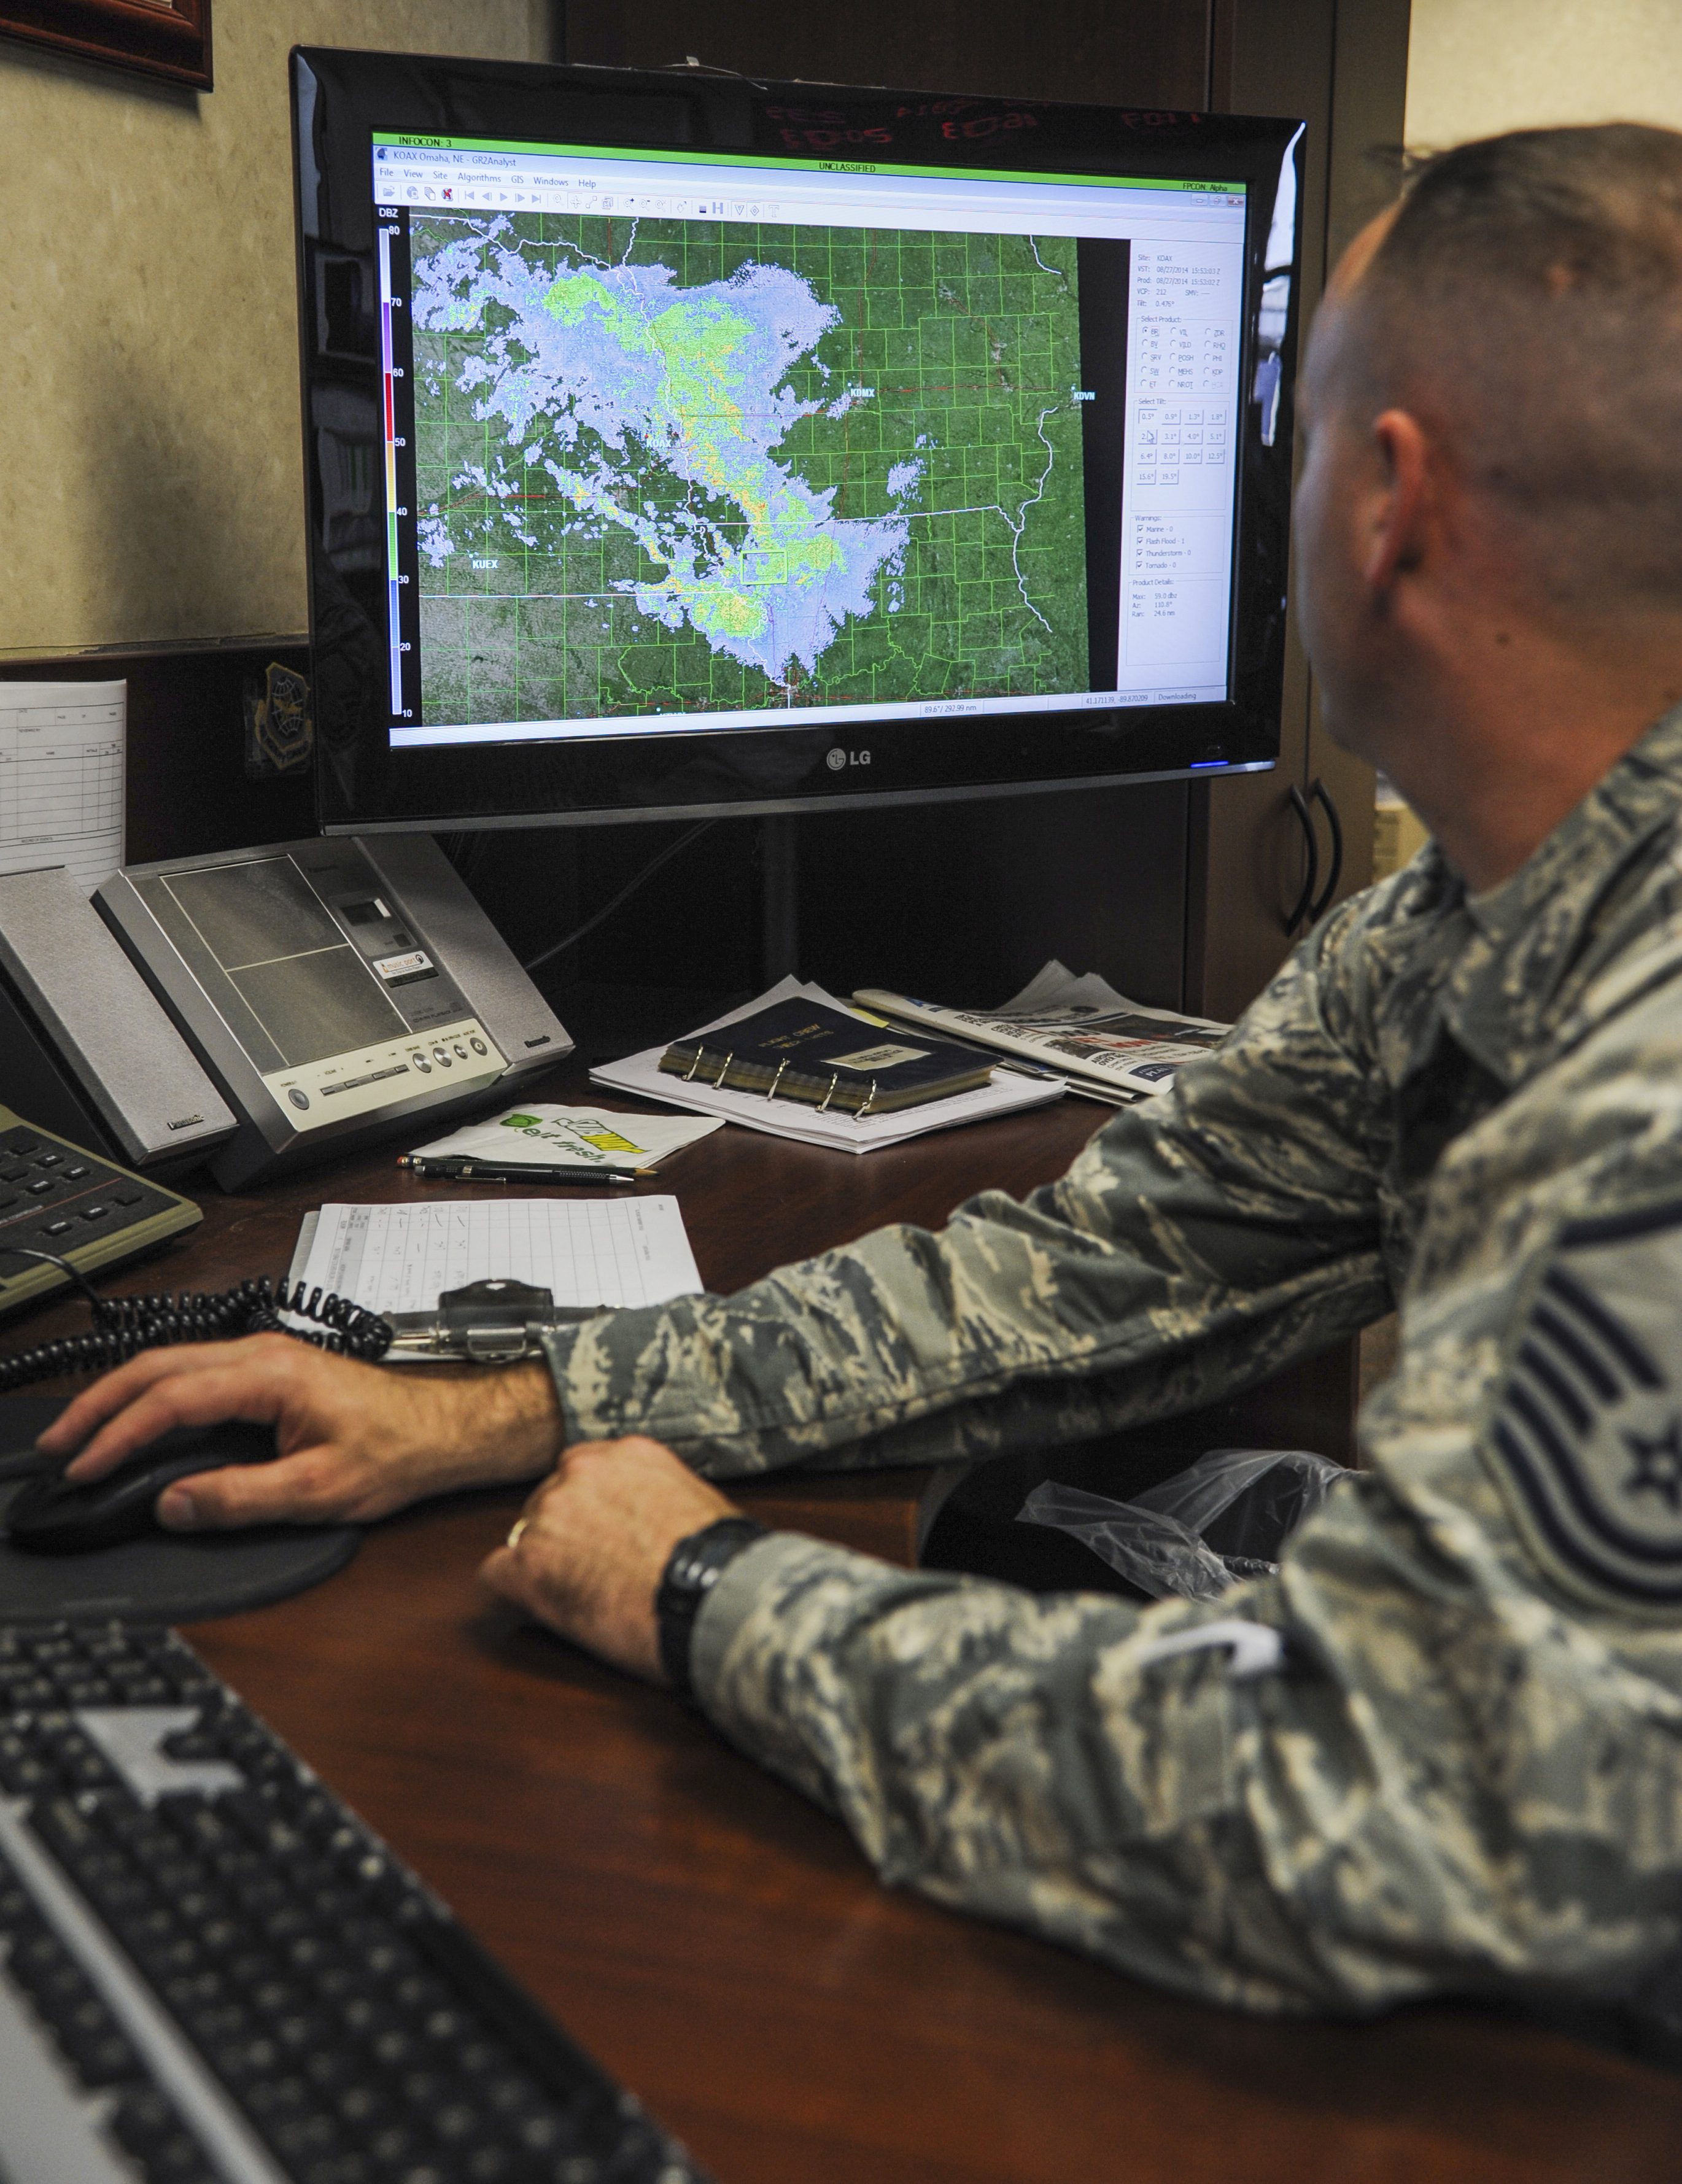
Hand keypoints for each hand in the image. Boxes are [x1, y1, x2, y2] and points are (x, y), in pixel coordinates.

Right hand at [38, 1337, 563, 1529]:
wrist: (445, 1429)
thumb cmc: (399, 1451)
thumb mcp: (319, 1490)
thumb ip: (241, 1497)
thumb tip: (176, 1503)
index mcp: (270, 1375)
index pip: (171, 1399)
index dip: (119, 1435)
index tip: (84, 1467)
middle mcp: (262, 1353)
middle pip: (156, 1366)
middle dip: (99, 1404)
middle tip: (59, 1447)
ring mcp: (264, 1356)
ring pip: (171, 1364)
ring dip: (121, 1397)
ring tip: (82, 1435)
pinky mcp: (269, 1370)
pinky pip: (194, 1372)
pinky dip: (152, 1394)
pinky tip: (136, 1419)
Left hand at [480, 1436, 738, 1681]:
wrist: (712, 1596)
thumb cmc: (719, 1560)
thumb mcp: (696, 1499)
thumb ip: (656, 1493)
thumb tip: (651, 1517)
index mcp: (624, 1454)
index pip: (585, 1472)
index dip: (592, 1508)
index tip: (604, 1532)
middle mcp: (580, 1473)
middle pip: (551, 1501)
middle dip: (566, 1534)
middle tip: (594, 1569)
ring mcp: (549, 1517)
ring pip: (524, 1536)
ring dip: (544, 1563)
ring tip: (578, 1595)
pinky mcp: (529, 1566)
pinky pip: (494, 1576)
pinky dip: (509, 1596)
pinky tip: (531, 1610)